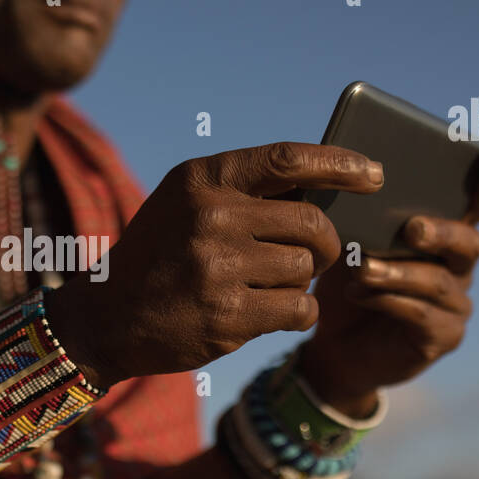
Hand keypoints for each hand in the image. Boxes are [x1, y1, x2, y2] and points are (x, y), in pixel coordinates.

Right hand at [47, 141, 384, 388]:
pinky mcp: (228, 315)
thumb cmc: (158, 255)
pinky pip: (300, 308)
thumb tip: (325, 190)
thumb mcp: (185, 203)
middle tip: (317, 256)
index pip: (288, 161)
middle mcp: (211, 217)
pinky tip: (271, 312)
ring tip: (265, 286)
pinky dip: (298, 313)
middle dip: (326, 244)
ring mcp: (219, 268)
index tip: (373, 174)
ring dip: (300, 282)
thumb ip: (244, 190)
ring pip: (307, 269)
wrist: (105, 317)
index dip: (339, 164)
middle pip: (312, 224)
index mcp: (203, 180)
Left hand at [298, 141, 478, 415]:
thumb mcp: (347, 244)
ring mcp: (455, 303)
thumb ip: (358, 216)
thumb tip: (346, 177)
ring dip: (399, 272)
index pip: (478, 199)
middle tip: (412, 228)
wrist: (333, 348)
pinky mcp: (442, 337)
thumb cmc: (346, 285)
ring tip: (363, 269)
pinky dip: (388, 301)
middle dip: (442, 232)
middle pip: (469, 241)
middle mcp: (458, 265)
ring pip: (437, 282)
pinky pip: (421, 315)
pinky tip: (358, 294)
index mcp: (444, 233)